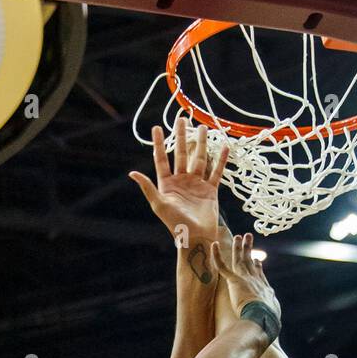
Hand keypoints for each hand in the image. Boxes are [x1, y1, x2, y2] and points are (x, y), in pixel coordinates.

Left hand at [130, 115, 228, 245]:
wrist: (196, 237)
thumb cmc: (175, 223)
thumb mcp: (159, 204)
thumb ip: (148, 187)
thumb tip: (132, 173)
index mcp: (167, 184)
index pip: (162, 159)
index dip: (159, 144)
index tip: (157, 128)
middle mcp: (182, 181)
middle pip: (182, 154)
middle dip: (182, 137)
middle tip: (182, 120)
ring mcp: (197, 184)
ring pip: (199, 159)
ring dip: (202, 144)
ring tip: (203, 128)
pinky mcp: (210, 190)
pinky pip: (216, 172)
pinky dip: (220, 160)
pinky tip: (224, 147)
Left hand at [211, 232, 281, 326]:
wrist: (262, 318)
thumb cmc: (267, 321)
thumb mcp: (272, 316)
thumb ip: (270, 313)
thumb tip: (271, 318)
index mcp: (265, 289)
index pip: (259, 274)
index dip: (257, 266)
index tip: (256, 260)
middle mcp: (256, 280)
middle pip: (251, 262)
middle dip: (249, 249)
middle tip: (248, 238)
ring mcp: (245, 279)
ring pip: (240, 259)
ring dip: (238, 247)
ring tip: (238, 236)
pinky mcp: (235, 280)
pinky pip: (223, 266)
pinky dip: (217, 256)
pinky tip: (213, 245)